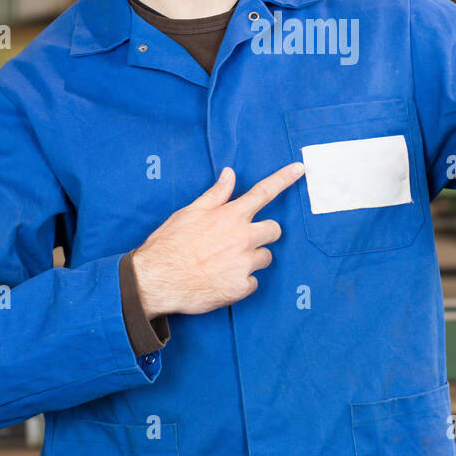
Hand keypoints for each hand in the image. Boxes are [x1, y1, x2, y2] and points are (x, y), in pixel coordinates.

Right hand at [132, 162, 304, 317]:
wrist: (156, 280)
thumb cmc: (169, 244)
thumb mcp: (190, 213)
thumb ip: (215, 194)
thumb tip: (230, 174)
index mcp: (231, 216)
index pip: (264, 191)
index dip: (284, 178)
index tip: (300, 168)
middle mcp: (243, 237)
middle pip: (275, 230)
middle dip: (263, 233)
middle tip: (242, 240)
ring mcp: (245, 263)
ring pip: (266, 257)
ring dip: (252, 259)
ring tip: (225, 263)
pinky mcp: (242, 287)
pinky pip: (253, 282)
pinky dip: (241, 282)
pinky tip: (221, 280)